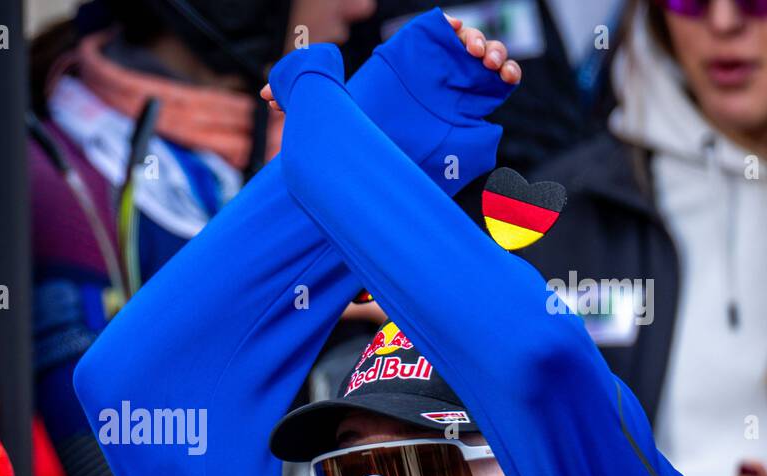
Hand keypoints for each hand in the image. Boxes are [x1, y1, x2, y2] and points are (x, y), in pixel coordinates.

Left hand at [261, 14, 520, 113]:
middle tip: (476, 54)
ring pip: (485, 59)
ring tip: (493, 66)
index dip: (450, 26)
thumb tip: (261, 94)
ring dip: (495, 55)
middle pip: (465, 41)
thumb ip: (298, 95)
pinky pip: (495, 87)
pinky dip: (505, 77)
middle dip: (477, 41)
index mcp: (407, 56)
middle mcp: (434, 66)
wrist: (376, 157)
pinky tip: (506, 80)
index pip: (436, 30)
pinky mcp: (469, 106)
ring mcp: (456, 85)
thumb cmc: (353, 127)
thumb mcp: (326, 108)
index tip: (455, 31)